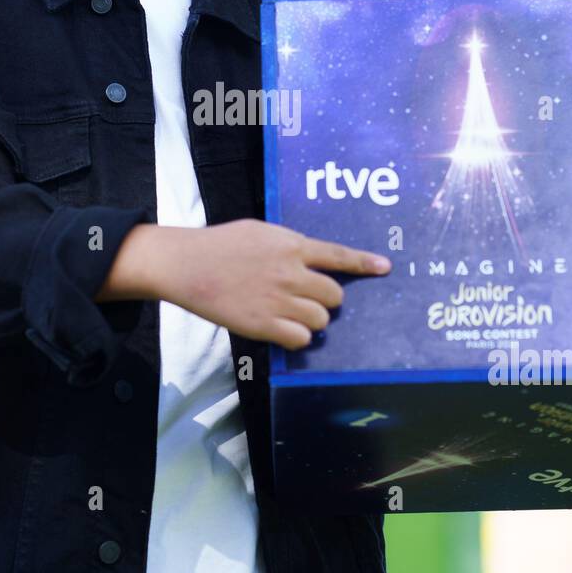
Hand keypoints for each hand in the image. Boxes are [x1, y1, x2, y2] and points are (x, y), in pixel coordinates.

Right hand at [97, 219, 390, 349]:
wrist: (187, 264)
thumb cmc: (220, 245)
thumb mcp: (260, 232)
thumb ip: (288, 245)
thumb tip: (308, 257)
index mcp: (291, 245)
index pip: (337, 255)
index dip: (364, 263)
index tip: (385, 268)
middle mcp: (291, 272)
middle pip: (334, 296)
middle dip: (326, 300)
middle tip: (306, 299)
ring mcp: (279, 300)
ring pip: (321, 320)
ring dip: (312, 321)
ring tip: (290, 314)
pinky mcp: (264, 324)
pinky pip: (301, 339)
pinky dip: (297, 338)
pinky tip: (282, 330)